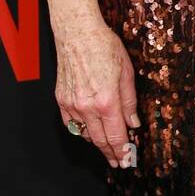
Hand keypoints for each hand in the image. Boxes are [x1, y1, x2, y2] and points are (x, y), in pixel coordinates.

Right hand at [53, 17, 139, 168]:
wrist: (77, 33)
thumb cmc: (104, 46)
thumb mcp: (126, 72)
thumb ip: (129, 101)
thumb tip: (133, 123)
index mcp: (106, 101)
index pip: (116, 136)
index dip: (123, 151)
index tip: (127, 160)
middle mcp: (87, 107)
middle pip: (100, 140)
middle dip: (111, 153)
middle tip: (119, 162)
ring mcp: (72, 104)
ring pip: (85, 134)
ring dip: (97, 143)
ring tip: (107, 148)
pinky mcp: (61, 99)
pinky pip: (71, 124)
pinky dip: (81, 131)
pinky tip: (89, 133)